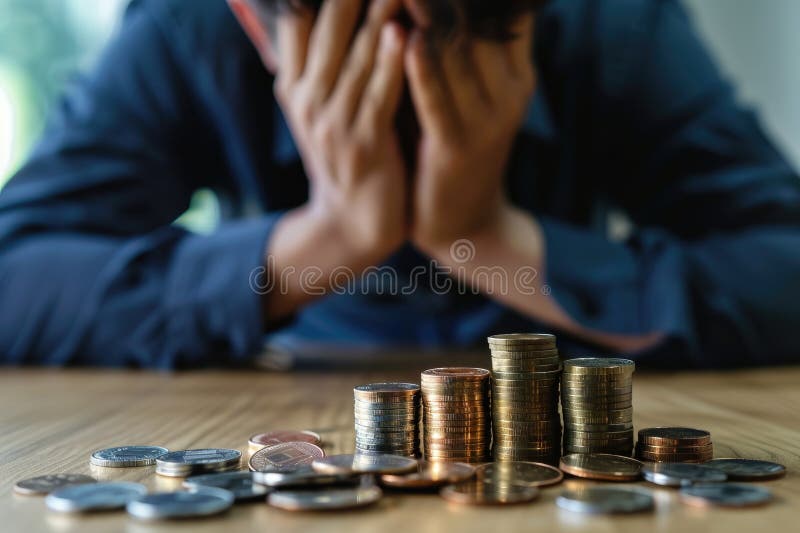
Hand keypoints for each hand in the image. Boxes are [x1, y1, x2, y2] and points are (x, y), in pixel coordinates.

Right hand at [274, 0, 407, 264]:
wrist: (352, 222)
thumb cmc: (346, 154)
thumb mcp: (322, 106)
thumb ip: (322, 61)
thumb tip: (324, 12)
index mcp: (295, 83)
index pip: (299, 18)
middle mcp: (308, 97)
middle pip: (327, 25)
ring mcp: (332, 122)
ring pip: (356, 55)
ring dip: (377, 11)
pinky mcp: (364, 145)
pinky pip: (378, 96)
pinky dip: (390, 64)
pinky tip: (403, 34)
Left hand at [405, 15, 535, 251]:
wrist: (462, 220)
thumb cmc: (451, 145)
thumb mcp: (467, 92)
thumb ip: (461, 46)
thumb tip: (434, 12)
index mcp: (515, 70)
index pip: (501, 9)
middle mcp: (509, 88)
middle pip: (478, 20)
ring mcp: (488, 119)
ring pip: (457, 52)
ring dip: (427, 10)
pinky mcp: (459, 147)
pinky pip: (439, 100)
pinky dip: (423, 68)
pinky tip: (405, 39)